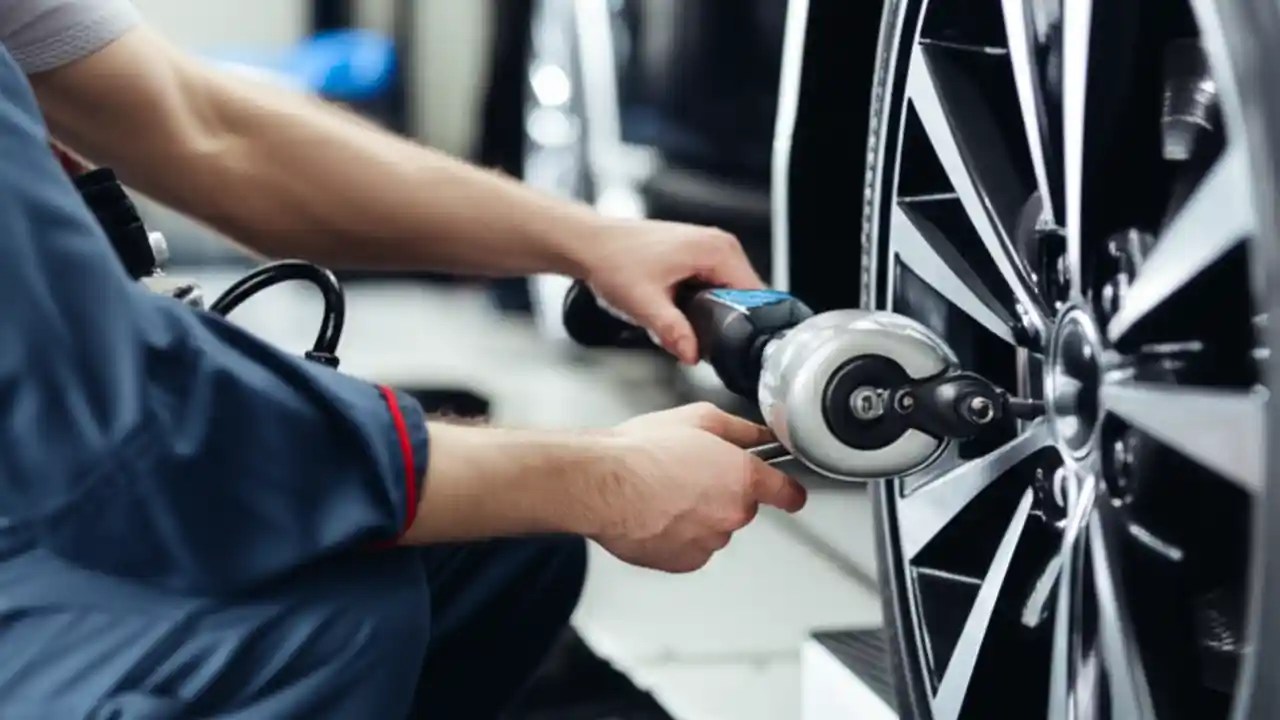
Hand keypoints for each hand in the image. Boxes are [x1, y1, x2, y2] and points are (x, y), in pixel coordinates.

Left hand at [583, 219, 764, 363]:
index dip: (746, 323)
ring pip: (730, 292)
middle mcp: (718, 244)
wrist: (590, 244)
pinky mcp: (697, 254)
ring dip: (713, 313)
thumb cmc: (613, 260)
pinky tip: (682, 311)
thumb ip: (673, 331)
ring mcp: (709, 247)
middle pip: (746, 295)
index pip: (755, 294)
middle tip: (700, 338)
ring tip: (686, 323)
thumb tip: (693, 353)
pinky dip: (703, 302)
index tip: (732, 344)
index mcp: (716, 250)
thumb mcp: (644, 304)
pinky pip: (715, 285)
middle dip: (727, 320)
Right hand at [594, 403, 806, 572]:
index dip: (788, 491)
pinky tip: (658, 514)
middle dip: (723, 493)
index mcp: (743, 478)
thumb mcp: (698, 419)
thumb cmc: (642, 451)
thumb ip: (739, 429)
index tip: (789, 493)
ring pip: (715, 527)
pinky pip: (692, 547)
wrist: (604, 485)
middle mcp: (733, 514)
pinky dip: (679, 535)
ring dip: (699, 514)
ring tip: (666, 493)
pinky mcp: (686, 561)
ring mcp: (710, 541)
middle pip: (742, 507)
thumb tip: (759, 436)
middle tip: (690, 474)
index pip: (787, 492)